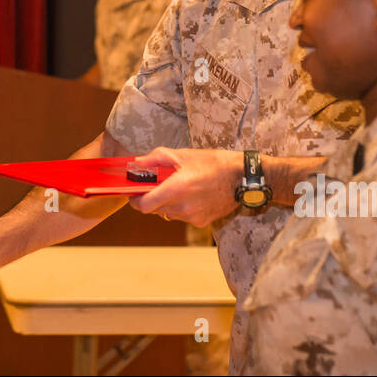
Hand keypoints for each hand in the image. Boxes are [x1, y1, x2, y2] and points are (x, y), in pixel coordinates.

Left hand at [126, 147, 241, 227]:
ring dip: (167, 204)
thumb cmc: (213, 163)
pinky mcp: (201, 222)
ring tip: (179, 188)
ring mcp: (192, 217)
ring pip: (168, 214)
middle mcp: (182, 206)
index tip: (134, 194)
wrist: (242, 178)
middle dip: (151, 199)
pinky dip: (181, 208)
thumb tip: (137, 163)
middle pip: (154, 210)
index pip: (144, 206)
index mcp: (176, 189)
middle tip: (156, 186)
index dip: (135, 201)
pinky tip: (192, 195)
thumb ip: (156, 158)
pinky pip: (182, 217)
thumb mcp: (183, 154)